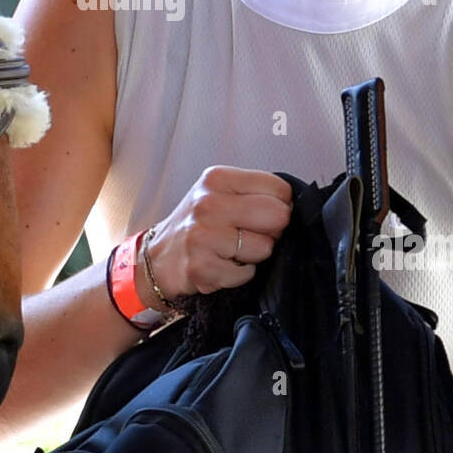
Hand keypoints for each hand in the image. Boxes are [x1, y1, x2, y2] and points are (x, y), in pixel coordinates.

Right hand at [137, 166, 293, 303]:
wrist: (158, 258)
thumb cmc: (196, 225)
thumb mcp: (218, 193)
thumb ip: (252, 192)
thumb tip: (293, 205)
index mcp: (217, 179)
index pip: (279, 188)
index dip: (280, 205)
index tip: (263, 214)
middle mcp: (208, 203)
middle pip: (277, 215)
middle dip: (272, 230)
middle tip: (252, 234)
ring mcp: (203, 236)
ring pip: (265, 248)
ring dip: (254, 255)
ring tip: (232, 251)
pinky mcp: (202, 267)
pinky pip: (247, 273)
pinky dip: (240, 274)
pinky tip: (222, 265)